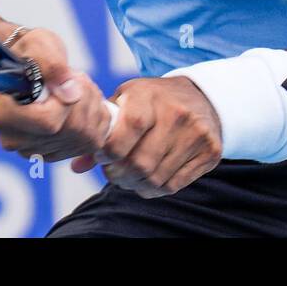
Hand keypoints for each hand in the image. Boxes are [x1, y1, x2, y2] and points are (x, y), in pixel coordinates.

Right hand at [0, 28, 113, 161]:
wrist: (31, 65)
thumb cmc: (32, 52)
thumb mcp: (40, 46)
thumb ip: (53, 66)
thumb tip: (71, 95)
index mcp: (2, 114)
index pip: (48, 122)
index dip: (68, 102)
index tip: (69, 79)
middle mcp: (14, 139)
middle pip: (69, 132)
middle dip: (85, 101)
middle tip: (80, 78)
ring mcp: (34, 150)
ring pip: (83, 139)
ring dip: (93, 108)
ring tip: (81, 87)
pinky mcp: (54, 154)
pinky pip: (90, 144)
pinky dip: (97, 121)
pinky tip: (86, 103)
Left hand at [72, 76, 222, 198]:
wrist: (202, 96)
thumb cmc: (154, 99)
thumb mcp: (127, 99)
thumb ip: (103, 128)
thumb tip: (77, 166)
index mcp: (151, 96)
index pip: (128, 129)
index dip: (110, 150)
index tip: (102, 155)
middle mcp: (177, 114)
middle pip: (140, 162)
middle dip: (119, 174)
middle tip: (113, 172)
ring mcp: (196, 134)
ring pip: (155, 178)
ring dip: (135, 184)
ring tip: (128, 177)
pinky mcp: (209, 152)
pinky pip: (174, 185)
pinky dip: (154, 189)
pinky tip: (147, 179)